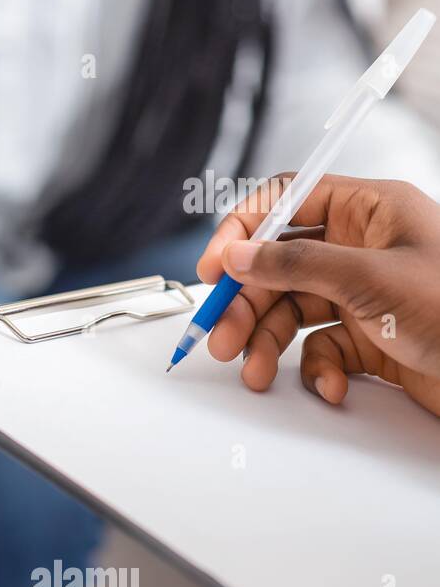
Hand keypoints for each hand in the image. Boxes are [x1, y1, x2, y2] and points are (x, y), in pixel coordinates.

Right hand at [196, 174, 439, 415]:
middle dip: (247, 303)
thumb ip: (297, 264)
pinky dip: (316, 369)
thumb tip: (237, 255)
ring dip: (267, 342)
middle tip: (222, 335)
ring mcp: (366, 293)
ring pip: (292, 310)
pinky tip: (332, 384)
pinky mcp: (372, 338)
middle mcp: (365, 247)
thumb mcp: (371, 279)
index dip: (243, 230)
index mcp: (372, 210)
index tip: (214, 268)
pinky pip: (321, 347)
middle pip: (279, 264)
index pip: (287, 201)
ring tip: (255, 371)